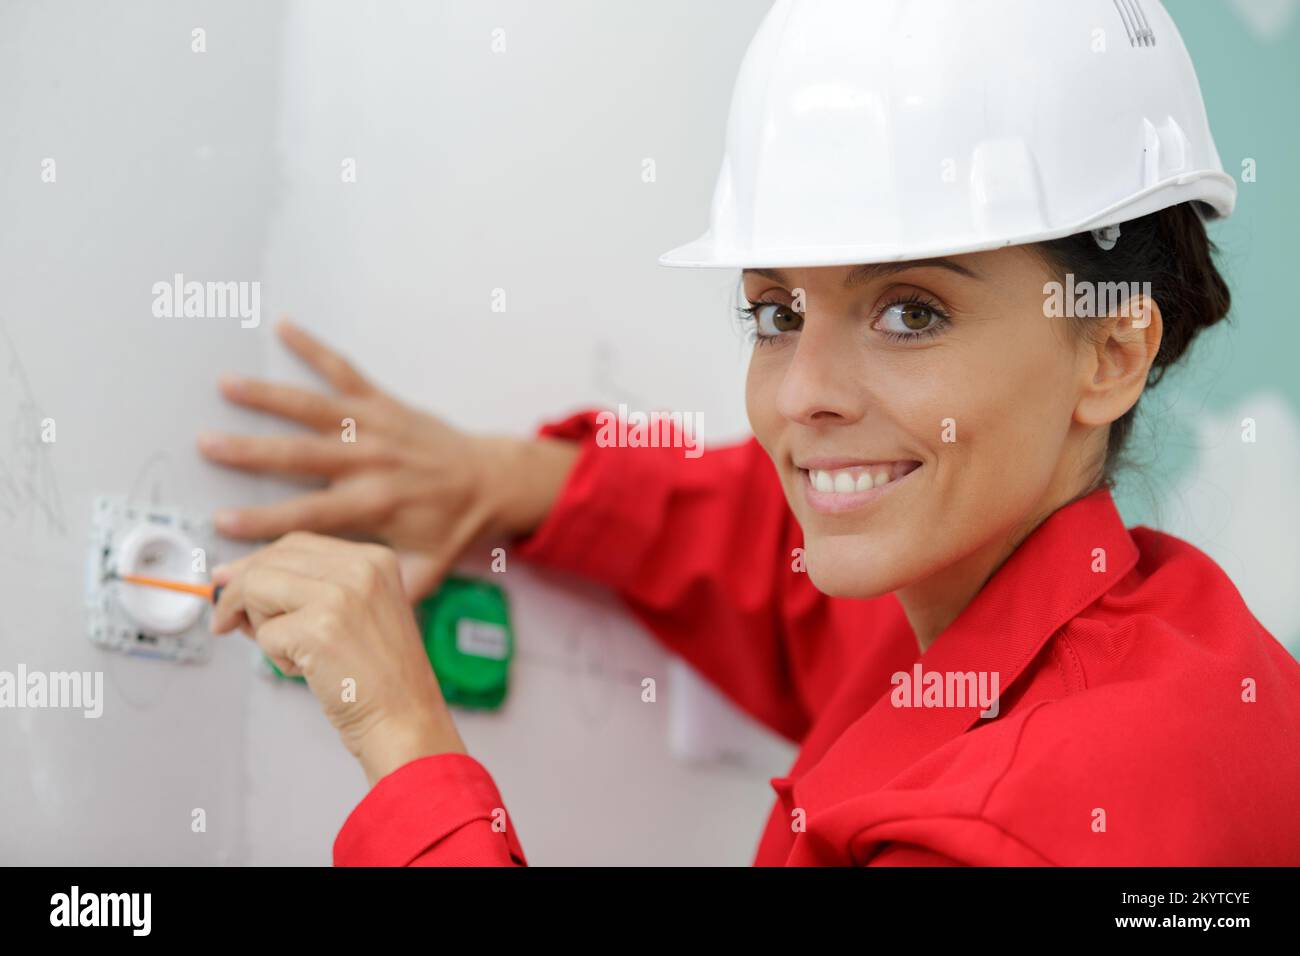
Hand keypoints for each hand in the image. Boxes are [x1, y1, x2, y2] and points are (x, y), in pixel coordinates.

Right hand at [199, 319, 515, 598]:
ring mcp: (377, 427)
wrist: (493, 480)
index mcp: (377, 504)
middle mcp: (373, 461)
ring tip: (227, 385)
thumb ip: (383, 593)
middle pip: (303, 456)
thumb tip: (337, 620)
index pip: (311, 516)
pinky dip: (315, 348)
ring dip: (270, 396)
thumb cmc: (454, 525)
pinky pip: (345, 371)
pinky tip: (285, 328)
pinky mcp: (384, 403)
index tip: (224, 525)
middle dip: (252, 453)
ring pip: (317, 408)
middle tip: (207, 446)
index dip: (265, 523)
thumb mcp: (426, 570)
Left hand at [211, 531, 465, 786]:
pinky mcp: (319, 630)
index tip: (229, 585)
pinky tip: (309, 669)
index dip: (255, 565)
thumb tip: (232, 578)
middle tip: (229, 622)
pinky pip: (264, 634)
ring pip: (257, 589)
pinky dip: (276, 657)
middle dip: (240, 594)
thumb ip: (307, 587)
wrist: (406, 720)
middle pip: (270, 561)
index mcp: (374, 558)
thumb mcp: (358, 611)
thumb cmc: (379, 678)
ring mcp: (341, 596)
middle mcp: (360, 568)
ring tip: (296, 651)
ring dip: (260, 626)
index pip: (296, 544)